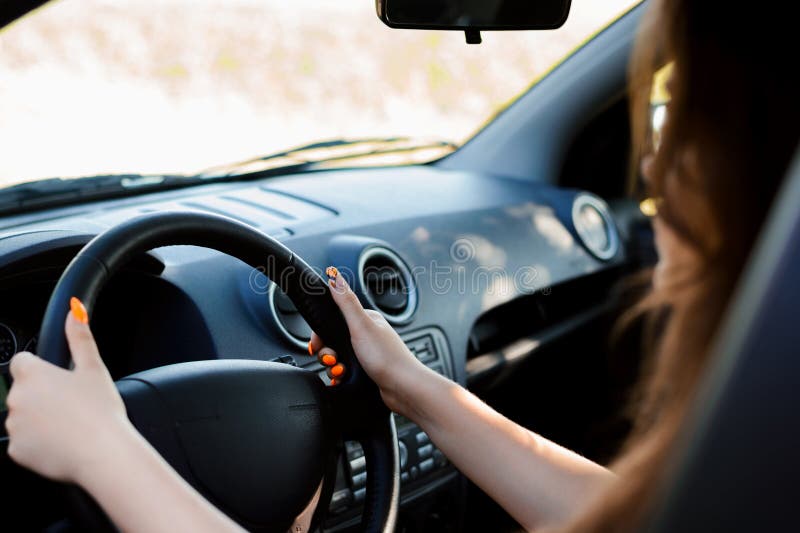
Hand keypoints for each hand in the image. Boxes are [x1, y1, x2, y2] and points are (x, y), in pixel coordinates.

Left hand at [5, 297, 134, 483]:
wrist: (102, 453)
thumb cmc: (101, 410)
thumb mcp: (94, 368)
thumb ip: (80, 338)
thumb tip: (75, 311)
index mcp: (33, 375)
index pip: (22, 362)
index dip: (42, 370)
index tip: (59, 381)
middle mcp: (16, 398)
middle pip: (24, 392)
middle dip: (42, 396)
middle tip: (72, 405)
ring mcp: (14, 426)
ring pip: (24, 417)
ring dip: (40, 419)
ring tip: (71, 425)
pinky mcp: (15, 451)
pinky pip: (24, 443)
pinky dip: (39, 443)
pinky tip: (62, 442)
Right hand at [309, 268, 430, 415]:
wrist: (404, 389)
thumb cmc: (388, 357)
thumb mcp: (361, 325)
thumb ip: (346, 301)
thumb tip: (335, 276)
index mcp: (366, 320)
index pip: (333, 321)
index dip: (321, 334)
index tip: (318, 345)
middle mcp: (366, 335)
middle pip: (333, 341)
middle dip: (327, 354)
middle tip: (333, 360)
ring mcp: (367, 353)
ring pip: (337, 358)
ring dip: (333, 367)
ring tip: (341, 372)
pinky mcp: (366, 371)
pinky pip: (344, 372)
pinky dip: (340, 377)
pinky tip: (343, 380)